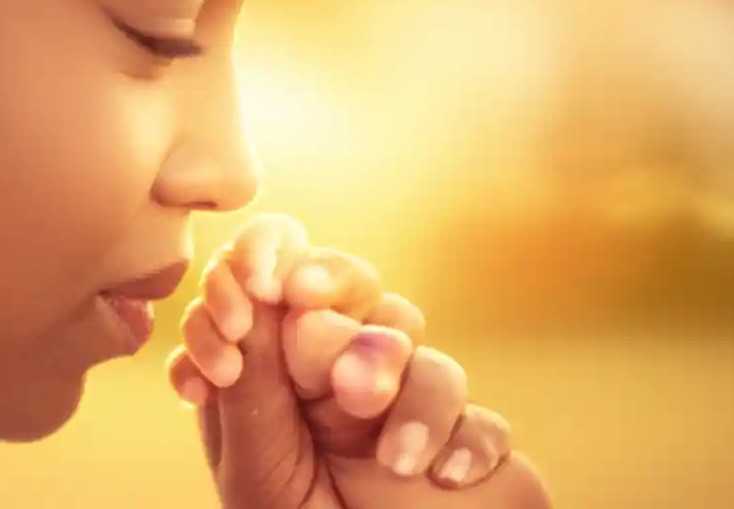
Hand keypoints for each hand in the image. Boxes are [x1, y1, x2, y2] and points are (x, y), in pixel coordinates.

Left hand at [165, 214, 551, 508]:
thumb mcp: (256, 470)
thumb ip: (253, 388)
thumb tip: (257, 293)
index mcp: (276, 373)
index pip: (273, 276)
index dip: (267, 257)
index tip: (259, 281)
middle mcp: (340, 372)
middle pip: (352, 282)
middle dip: (339, 288)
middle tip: (314, 311)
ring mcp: (407, 402)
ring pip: (418, 345)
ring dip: (406, 391)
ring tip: (393, 459)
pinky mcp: (468, 443)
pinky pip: (479, 418)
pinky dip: (466, 443)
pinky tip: (442, 477)